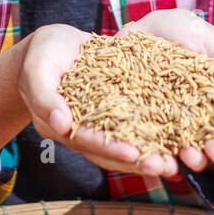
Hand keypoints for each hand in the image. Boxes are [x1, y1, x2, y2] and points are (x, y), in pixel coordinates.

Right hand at [18, 24, 163, 175]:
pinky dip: (154, 135)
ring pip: (126, 144)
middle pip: (110, 151)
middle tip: (166, 167)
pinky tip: (176, 141)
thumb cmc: (42, 55)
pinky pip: (135, 126)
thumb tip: (60, 124)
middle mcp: (81, 132)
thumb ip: (44, 95)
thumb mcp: (38, 68)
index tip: (135, 153)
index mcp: (60, 126)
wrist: (53, 47)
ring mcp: (100, 124)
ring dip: (150, 154)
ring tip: (175, 164)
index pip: (88, 140)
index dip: (110, 147)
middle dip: (139, 160)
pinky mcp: (115, 112)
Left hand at [118, 9, 213, 176]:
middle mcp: (191, 112)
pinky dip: (151, 148)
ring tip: (193, 161)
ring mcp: (165, 115)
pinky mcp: (139, 114)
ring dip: (188, 153)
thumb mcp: (211, 41)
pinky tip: (158, 158)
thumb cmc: (186, 31)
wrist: (147, 23)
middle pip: (205, 135)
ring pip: (178, 140)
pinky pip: (145, 135)